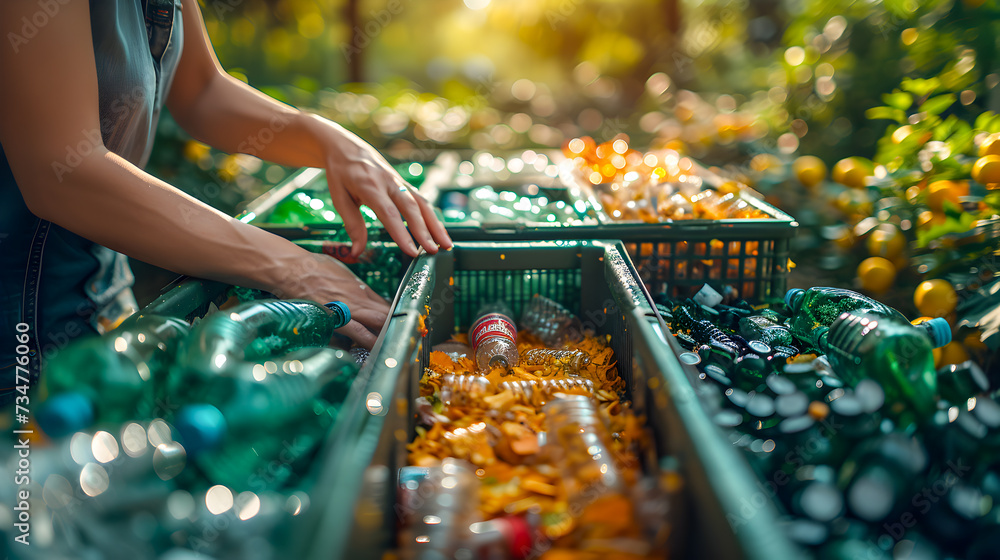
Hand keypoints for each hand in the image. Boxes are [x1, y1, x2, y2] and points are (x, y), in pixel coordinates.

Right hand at [274, 251, 390, 348]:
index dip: (394, 317)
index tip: (398, 324)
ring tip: (384, 353)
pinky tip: (357, 354)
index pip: (386, 306)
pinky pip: (345, 340)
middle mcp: (356, 303)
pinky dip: (351, 347)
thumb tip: (366, 293)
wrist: (292, 269)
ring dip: (377, 343)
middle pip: (383, 320)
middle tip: (397, 341)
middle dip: (391, 331)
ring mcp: (342, 315)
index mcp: (361, 290)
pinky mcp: (328, 323)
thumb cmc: (314, 267)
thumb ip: (357, 286)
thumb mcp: (343, 271)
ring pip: (368, 333)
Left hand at [315, 118, 451, 257]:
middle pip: (412, 208)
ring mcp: (399, 181)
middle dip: (425, 231)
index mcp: (370, 186)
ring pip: (422, 203)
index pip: (389, 213)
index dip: (402, 233)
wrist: (346, 146)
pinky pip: (421, 199)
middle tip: (433, 252)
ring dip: (435, 224)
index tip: (411, 252)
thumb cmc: (341, 173)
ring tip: (446, 244)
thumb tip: (357, 251)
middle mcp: (389, 182)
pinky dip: (431, 216)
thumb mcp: (339, 198)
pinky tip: (438, 231)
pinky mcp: (404, 183)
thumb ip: (352, 224)